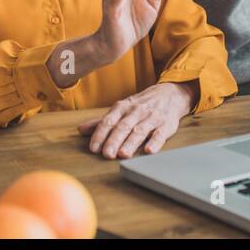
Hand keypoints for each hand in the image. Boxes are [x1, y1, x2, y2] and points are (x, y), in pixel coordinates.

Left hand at [78, 82, 195, 158]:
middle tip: (107, 154)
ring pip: (140, 131)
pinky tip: (149, 150)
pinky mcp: (166, 125)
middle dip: (114, 140)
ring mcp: (152, 117)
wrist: (169, 94)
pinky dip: (155, 142)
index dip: (100, 134)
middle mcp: (136, 111)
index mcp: (123, 107)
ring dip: (131, 143)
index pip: (108, 121)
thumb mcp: (120, 109)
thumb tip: (81, 130)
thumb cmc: (140, 105)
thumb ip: (101, 121)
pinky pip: (160, 134)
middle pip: (123, 127)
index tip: (93, 148)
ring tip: (123, 154)